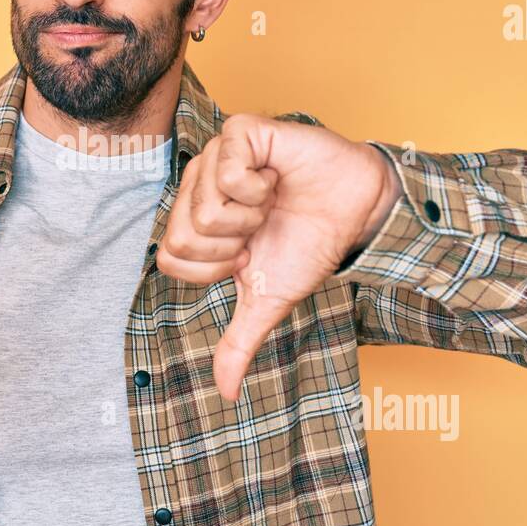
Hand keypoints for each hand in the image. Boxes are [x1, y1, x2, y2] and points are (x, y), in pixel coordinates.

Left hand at [156, 114, 400, 401]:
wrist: (355, 213)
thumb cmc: (308, 245)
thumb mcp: (268, 300)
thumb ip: (239, 343)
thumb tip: (225, 394)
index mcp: (194, 221)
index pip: (171, 257)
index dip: (214, 267)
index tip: (246, 255)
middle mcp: (197, 185)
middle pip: (183, 235)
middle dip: (232, 246)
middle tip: (259, 229)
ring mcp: (216, 154)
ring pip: (205, 208)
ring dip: (250, 217)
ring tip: (270, 202)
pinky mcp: (240, 131)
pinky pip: (225, 173)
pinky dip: (258, 188)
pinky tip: (274, 178)